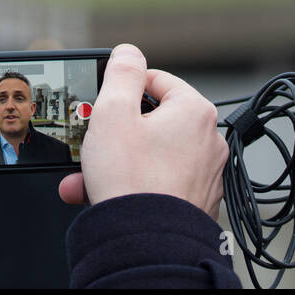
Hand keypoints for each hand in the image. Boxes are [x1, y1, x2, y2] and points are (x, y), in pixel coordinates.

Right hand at [58, 42, 227, 219]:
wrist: (145, 243)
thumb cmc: (132, 180)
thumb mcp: (114, 112)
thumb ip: (122, 73)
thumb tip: (129, 52)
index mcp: (194, 111)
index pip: (156, 80)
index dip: (123, 88)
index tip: (104, 101)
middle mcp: (207, 140)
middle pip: (151, 121)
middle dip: (113, 134)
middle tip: (91, 143)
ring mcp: (203, 173)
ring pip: (150, 154)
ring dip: (115, 162)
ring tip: (86, 176)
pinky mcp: (194, 199)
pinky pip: (156, 181)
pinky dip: (131, 183)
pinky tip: (103, 193)